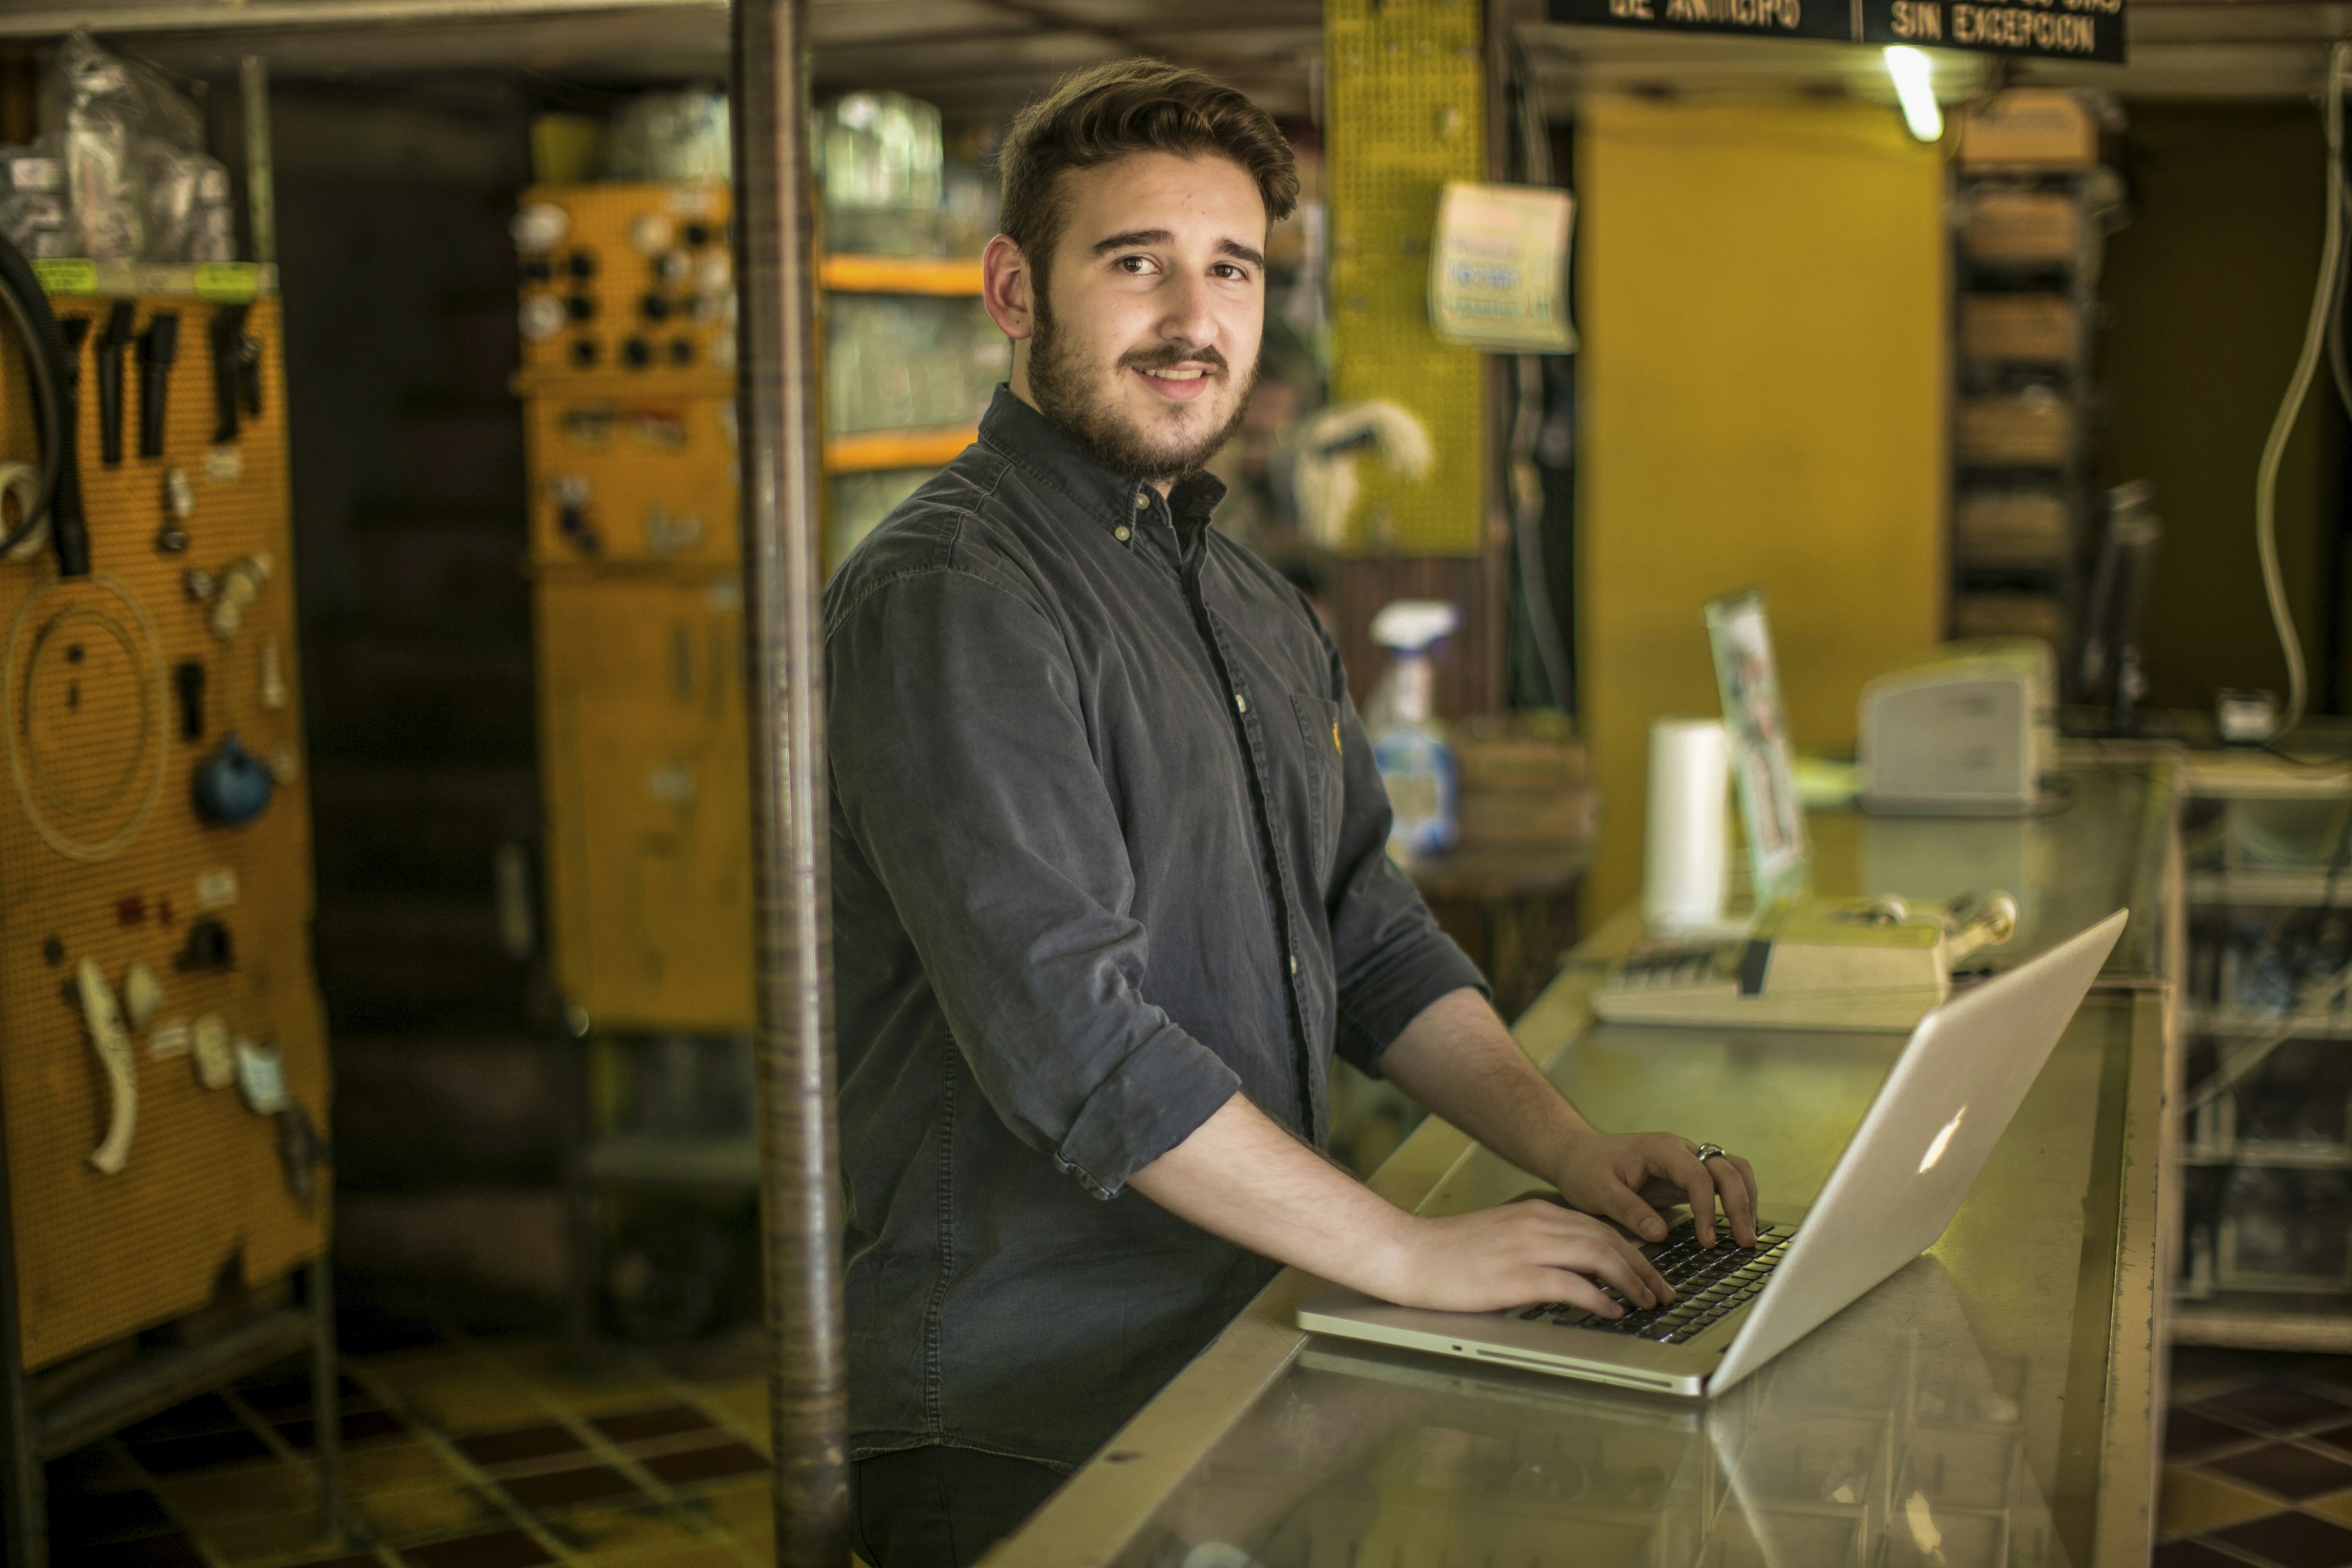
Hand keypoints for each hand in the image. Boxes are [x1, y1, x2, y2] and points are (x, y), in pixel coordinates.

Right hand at [1369, 1200, 1674, 1317]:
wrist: (1407, 1253)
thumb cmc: (1448, 1253)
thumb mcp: (1500, 1236)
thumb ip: (1535, 1243)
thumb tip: (1571, 1267)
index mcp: (1535, 1213)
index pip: (1598, 1227)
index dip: (1632, 1251)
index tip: (1650, 1273)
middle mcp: (1537, 1223)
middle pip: (1608, 1239)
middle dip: (1643, 1267)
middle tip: (1662, 1292)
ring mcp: (1527, 1248)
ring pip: (1599, 1256)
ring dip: (1631, 1281)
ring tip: (1647, 1303)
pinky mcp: (1516, 1276)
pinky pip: (1572, 1285)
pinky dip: (1599, 1299)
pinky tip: (1612, 1312)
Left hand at [1550, 1132, 1759, 1248]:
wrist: (1578, 1156)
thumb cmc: (1585, 1170)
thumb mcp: (1598, 1191)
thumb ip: (1629, 1210)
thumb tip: (1660, 1233)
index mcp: (1660, 1149)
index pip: (1698, 1176)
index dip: (1707, 1208)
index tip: (1707, 1240)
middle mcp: (1680, 1150)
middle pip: (1727, 1169)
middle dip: (1740, 1204)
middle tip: (1744, 1241)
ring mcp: (1687, 1161)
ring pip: (1733, 1171)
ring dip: (1746, 1199)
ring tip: (1747, 1234)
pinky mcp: (1687, 1177)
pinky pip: (1722, 1183)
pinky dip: (1736, 1200)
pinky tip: (1736, 1226)